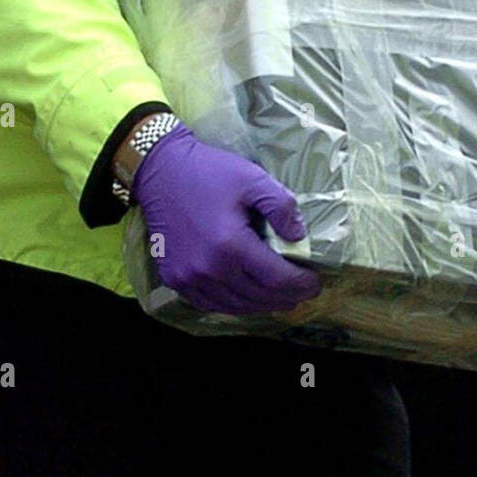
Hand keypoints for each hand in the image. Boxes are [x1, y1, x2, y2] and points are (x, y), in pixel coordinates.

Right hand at [132, 121, 321, 314]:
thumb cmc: (209, 172)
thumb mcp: (252, 178)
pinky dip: (232, 305)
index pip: (276, 278)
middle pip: (257, 297)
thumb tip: (298, 237)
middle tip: (302, 292)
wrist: (160, 170)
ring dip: (261, 305)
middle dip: (286, 297)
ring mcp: (188, 278)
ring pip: (234, 306)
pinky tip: (245, 298)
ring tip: (279, 298)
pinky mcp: (174, 279)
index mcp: (230, 245)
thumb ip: (281, 207)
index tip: (316, 282)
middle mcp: (209, 269)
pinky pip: (209, 304)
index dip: (300, 284)